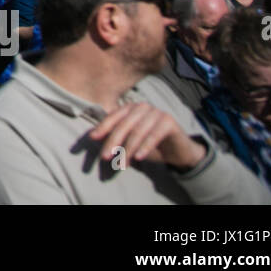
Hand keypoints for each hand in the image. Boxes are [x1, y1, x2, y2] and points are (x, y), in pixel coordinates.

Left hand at [88, 102, 205, 169]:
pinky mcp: (168, 121)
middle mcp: (142, 107)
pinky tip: (139, 158)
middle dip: (113, 142)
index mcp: (130, 108)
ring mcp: (156, 112)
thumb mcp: (130, 142)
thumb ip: (116, 137)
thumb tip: (94, 136)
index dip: (102, 127)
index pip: (113, 117)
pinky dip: (145, 147)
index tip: (92, 138)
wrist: (178, 152)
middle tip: (105, 157)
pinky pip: (154, 135)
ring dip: (128, 149)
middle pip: (123, 125)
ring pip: (137, 132)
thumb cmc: (150, 146)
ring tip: (122, 164)